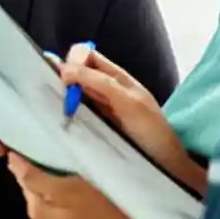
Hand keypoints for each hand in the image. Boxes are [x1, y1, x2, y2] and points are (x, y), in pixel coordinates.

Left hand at [5, 151, 146, 218]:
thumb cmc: (119, 193)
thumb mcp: (94, 168)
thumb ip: (66, 158)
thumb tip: (41, 146)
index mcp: (56, 194)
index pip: (26, 175)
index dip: (18, 161)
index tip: (13, 151)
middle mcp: (49, 217)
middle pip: (28, 192)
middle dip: (29, 178)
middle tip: (38, 164)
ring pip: (36, 209)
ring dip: (38, 197)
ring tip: (52, 185)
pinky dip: (50, 213)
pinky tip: (63, 206)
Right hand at [59, 44, 199, 189]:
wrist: (165, 163)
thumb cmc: (152, 130)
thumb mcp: (128, 102)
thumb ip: (101, 83)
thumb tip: (65, 70)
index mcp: (115, 76)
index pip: (86, 55)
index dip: (73, 60)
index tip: (65, 80)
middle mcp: (104, 87)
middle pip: (76, 71)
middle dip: (63, 77)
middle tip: (58, 96)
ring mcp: (98, 106)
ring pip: (73, 91)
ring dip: (62, 94)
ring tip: (54, 106)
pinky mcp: (94, 124)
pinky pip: (76, 110)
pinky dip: (65, 110)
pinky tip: (61, 116)